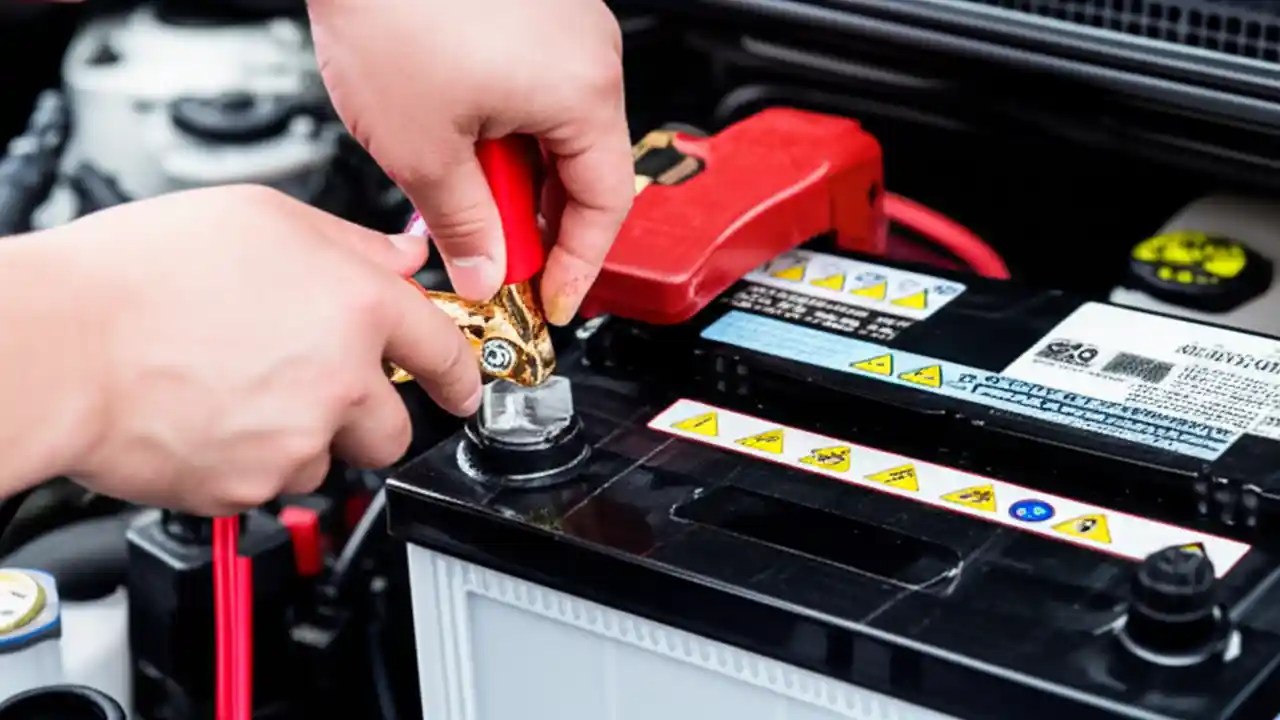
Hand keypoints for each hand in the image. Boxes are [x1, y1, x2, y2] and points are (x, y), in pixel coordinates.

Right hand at [32, 185, 479, 514]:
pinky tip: (211, 416)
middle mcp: (340, 382)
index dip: (461, 373)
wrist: (58, 346)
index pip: (445, 350)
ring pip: (328, 459)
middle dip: (370, 416)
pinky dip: (251, 461)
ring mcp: (297, 442)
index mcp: (357, 308)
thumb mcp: (261, 216)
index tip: (465, 387)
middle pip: (395, 429)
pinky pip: (271, 484)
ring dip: (304, 437)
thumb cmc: (140, 274)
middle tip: (321, 389)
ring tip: (241, 391)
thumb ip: (349, 244)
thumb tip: (398, 258)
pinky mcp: (248, 487)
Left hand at [307, 0, 633, 324]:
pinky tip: (460, 139)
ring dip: (515, 175)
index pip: (605, 207)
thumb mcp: (422, 150)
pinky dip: (508, 130)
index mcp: (582, 93)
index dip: (578, 266)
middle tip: (493, 255)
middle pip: (584, 170)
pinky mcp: (535, 12)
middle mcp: (590, 55)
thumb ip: (465, 227)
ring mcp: (566, 27)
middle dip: (537, 222)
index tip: (552, 301)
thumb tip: (487, 273)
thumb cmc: (389, 6)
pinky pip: (539, 91)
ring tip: (459, 189)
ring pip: (557, 132)